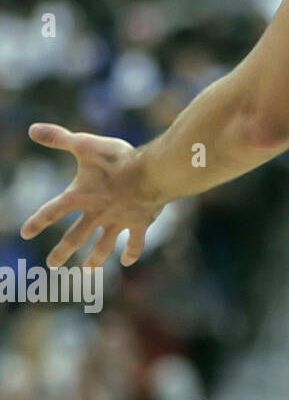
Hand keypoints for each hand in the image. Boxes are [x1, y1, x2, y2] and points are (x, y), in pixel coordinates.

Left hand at [19, 123, 160, 268]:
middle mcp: (97, 213)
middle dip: (62, 252)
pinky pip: (135, 242)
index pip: (52, 211)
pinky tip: (127, 261)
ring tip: (88, 271)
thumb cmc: (119, 158)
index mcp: (80, 196)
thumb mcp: (86, 145)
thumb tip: (32, 129)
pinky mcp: (139, 223)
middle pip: (75, 237)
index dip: (38, 221)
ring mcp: (118, 221)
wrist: (152, 173)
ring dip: (94, 259)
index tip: (26, 233)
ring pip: (103, 245)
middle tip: (53, 265)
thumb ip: (60, 138)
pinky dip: (131, 252)